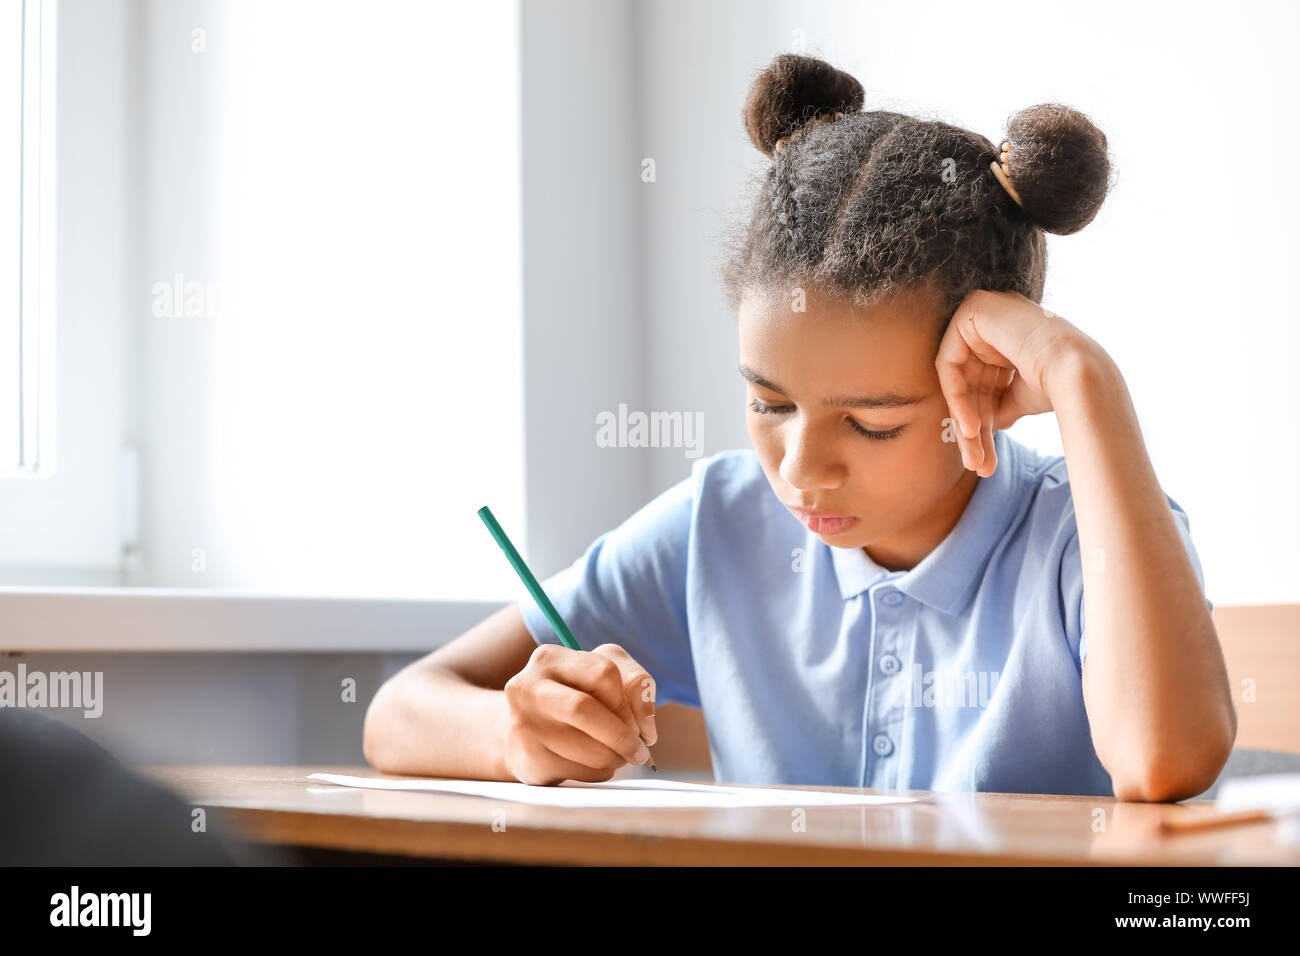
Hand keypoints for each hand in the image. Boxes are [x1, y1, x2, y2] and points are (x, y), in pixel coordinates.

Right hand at [502, 642, 656, 784]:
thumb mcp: (604, 678)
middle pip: (584, 709)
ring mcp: (522, 723)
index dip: (629, 703)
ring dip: (614, 758)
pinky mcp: (526, 758)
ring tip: (616, 757)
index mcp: (551, 658)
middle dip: (622, 736)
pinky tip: (591, 765)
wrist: (527, 734)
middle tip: (637, 751)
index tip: (638, 723)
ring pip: (587, 748)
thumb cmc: (574, 700)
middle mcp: (528, 686)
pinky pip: (578, 772)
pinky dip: (598, 773)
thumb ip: (635, 686)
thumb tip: (646, 727)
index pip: (604, 672)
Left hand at [934, 289, 1089, 476]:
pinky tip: (970, 428)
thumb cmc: (1058, 386)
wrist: (1078, 373)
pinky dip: (957, 397)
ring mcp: (984, 312)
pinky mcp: (973, 310)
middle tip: (977, 464)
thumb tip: (980, 424)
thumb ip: (997, 404)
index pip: (981, 382)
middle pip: (968, 383)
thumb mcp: (1018, 398)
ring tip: (975, 458)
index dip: (980, 421)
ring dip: (964, 421)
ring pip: (958, 378)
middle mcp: (996, 320)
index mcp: (1009, 335)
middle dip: (971, 428)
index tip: (982, 458)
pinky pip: (949, 362)